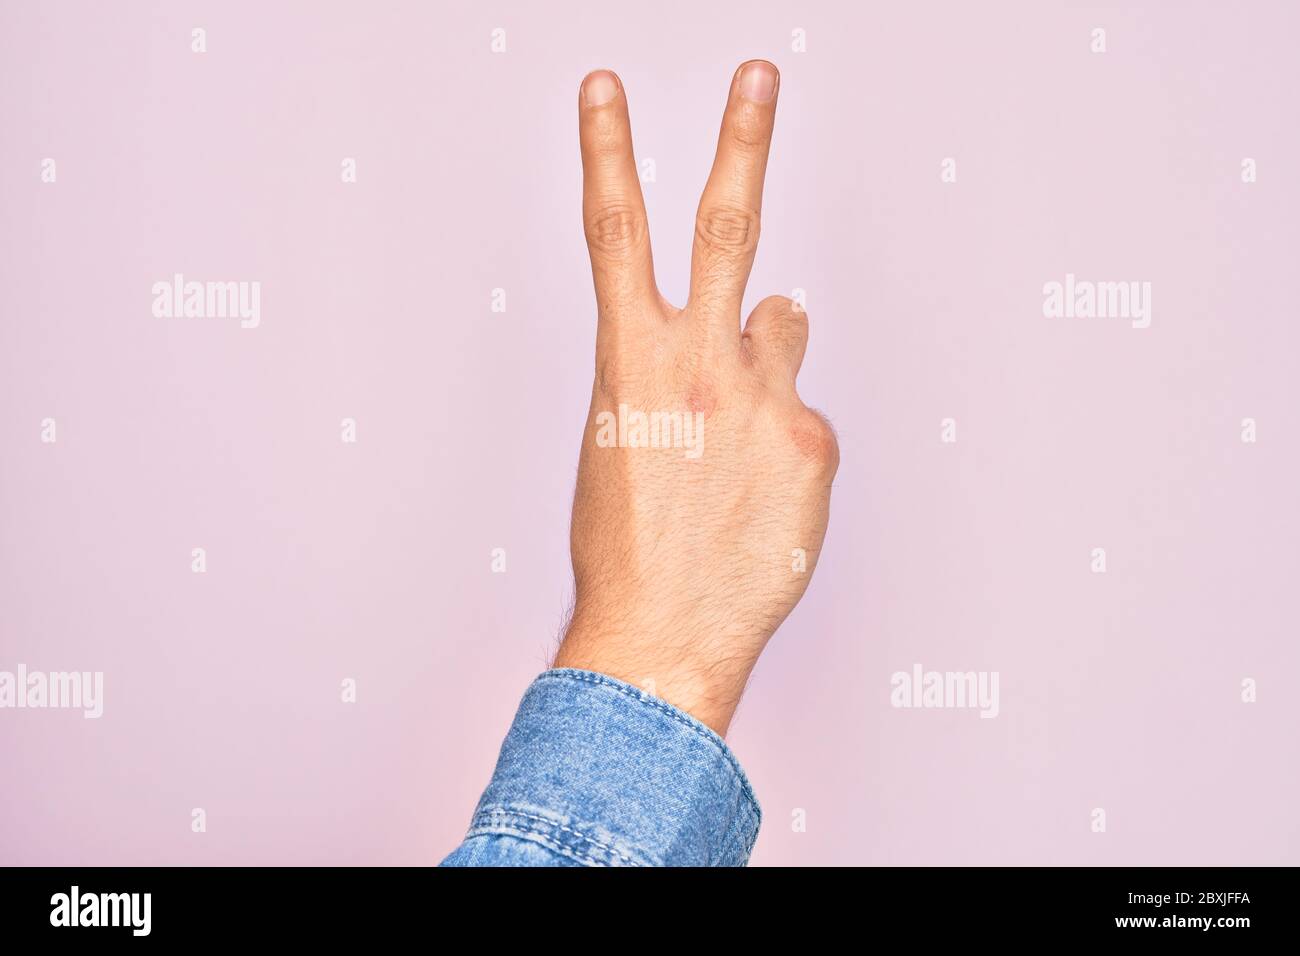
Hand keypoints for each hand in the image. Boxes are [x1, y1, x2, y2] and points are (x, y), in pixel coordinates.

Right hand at [552, 62, 838, 735]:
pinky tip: (760, 496)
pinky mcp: (813, 439)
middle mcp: (697, 363)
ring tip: (735, 432)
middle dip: (741, 140)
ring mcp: (762, 397)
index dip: (606, 150)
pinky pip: (806, 413)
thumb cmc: (627, 543)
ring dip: (767, 356)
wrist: (661, 631)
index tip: (605, 89)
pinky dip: (786, 442)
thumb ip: (676, 368)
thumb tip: (770, 316)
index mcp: (628, 361)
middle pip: (725, 225)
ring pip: (783, 326)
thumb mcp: (620, 438)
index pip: (613, 232)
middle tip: (758, 76)